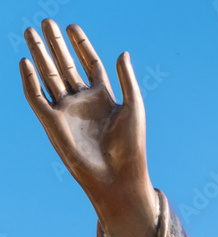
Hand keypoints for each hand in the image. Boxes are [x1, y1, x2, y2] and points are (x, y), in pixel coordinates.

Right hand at [20, 19, 158, 236]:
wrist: (118, 176)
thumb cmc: (131, 145)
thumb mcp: (133, 107)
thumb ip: (126, 79)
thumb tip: (122, 52)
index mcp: (104, 97)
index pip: (89, 64)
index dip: (80, 45)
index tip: (72, 26)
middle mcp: (82, 102)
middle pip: (65, 66)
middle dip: (55, 44)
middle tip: (45, 21)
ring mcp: (66, 111)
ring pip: (49, 76)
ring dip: (40, 55)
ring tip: (30, 32)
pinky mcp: (52, 124)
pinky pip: (36, 98)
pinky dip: (29, 80)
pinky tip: (25, 61)